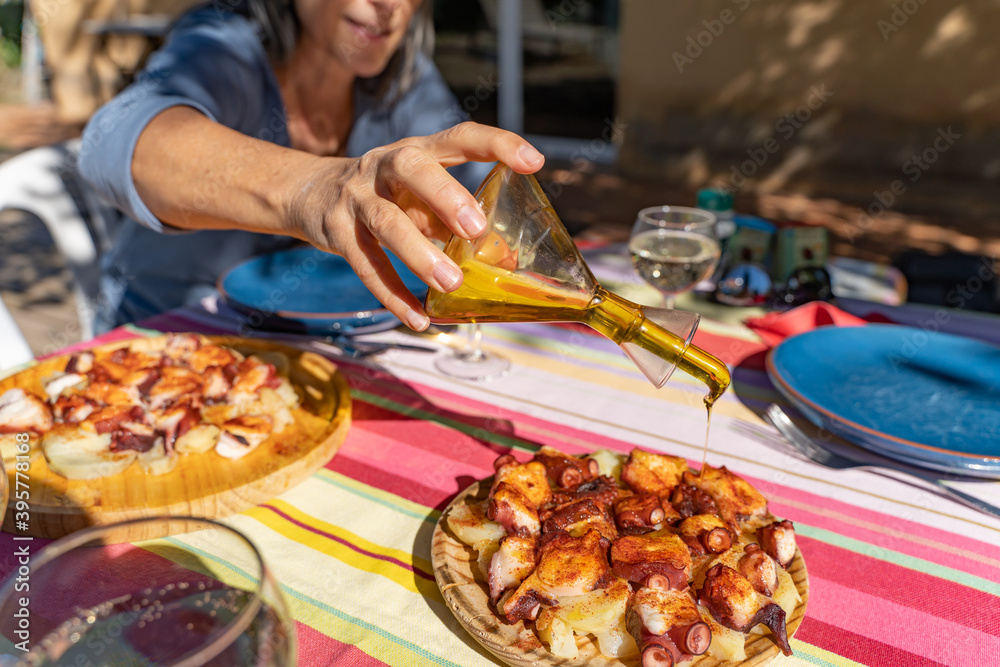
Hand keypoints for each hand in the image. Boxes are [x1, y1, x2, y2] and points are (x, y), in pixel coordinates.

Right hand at [286, 122, 543, 330]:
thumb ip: (455, 221)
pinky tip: (419, 318)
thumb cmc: (385, 195)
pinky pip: (366, 265)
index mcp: (418, 151)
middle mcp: (384, 166)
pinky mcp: (337, 231)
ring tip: (452, 283)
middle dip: (447, 196)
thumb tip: (504, 259)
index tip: (532, 161)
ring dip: (420, 254)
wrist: (310, 192)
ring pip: (387, 222)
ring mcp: (357, 197)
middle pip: (414, 168)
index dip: (496, 144)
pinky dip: (392, 294)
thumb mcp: (419, 196)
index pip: (459, 137)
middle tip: (477, 229)